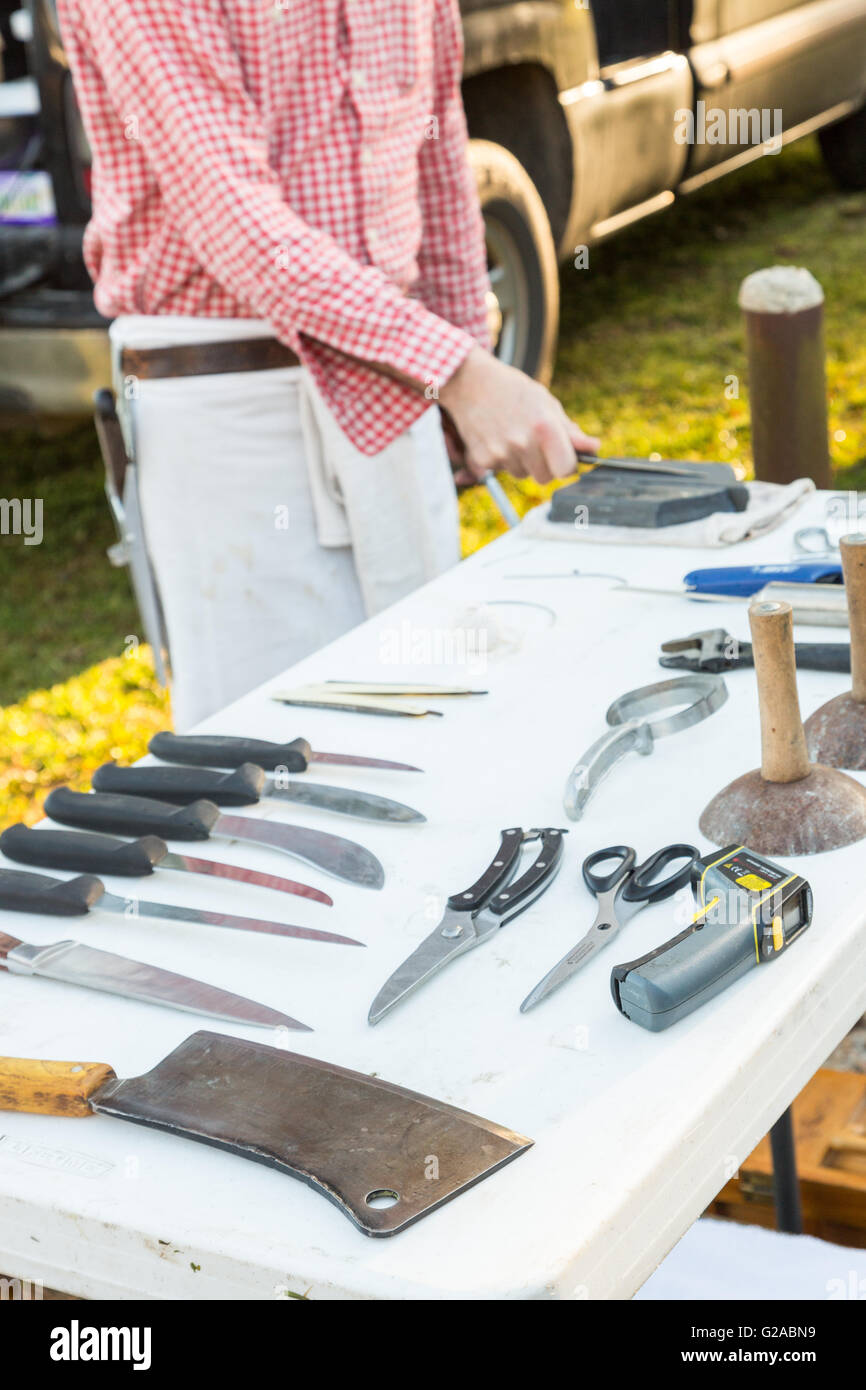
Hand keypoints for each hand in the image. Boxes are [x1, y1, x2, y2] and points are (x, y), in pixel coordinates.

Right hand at [438, 346, 599, 484]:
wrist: (470, 382)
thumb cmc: (512, 390)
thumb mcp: (545, 403)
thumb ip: (569, 430)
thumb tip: (594, 448)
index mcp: (544, 427)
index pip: (566, 469)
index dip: (568, 465)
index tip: (565, 458)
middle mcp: (523, 443)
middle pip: (545, 477)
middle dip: (545, 465)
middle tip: (535, 442)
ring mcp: (501, 454)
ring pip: (523, 474)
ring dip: (522, 461)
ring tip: (512, 434)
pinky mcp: (483, 460)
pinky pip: (502, 470)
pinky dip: (502, 459)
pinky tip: (497, 437)